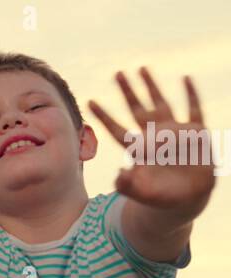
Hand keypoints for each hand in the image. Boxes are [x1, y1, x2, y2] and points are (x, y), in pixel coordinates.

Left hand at [89, 69, 214, 209]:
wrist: (186, 199)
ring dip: (151, 87)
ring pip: (161, 104)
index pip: (117, 130)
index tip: (90, 101)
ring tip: (141, 68)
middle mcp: (154, 136)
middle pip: (136, 110)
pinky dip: (190, 95)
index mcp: (139, 149)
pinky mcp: (195, 133)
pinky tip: (185, 78)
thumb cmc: (160, 197)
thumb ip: (128, 185)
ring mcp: (174, 132)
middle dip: (127, 92)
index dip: (104, 117)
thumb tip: (119, 174)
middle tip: (117, 73)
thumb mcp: (142, 192)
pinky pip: (193, 110)